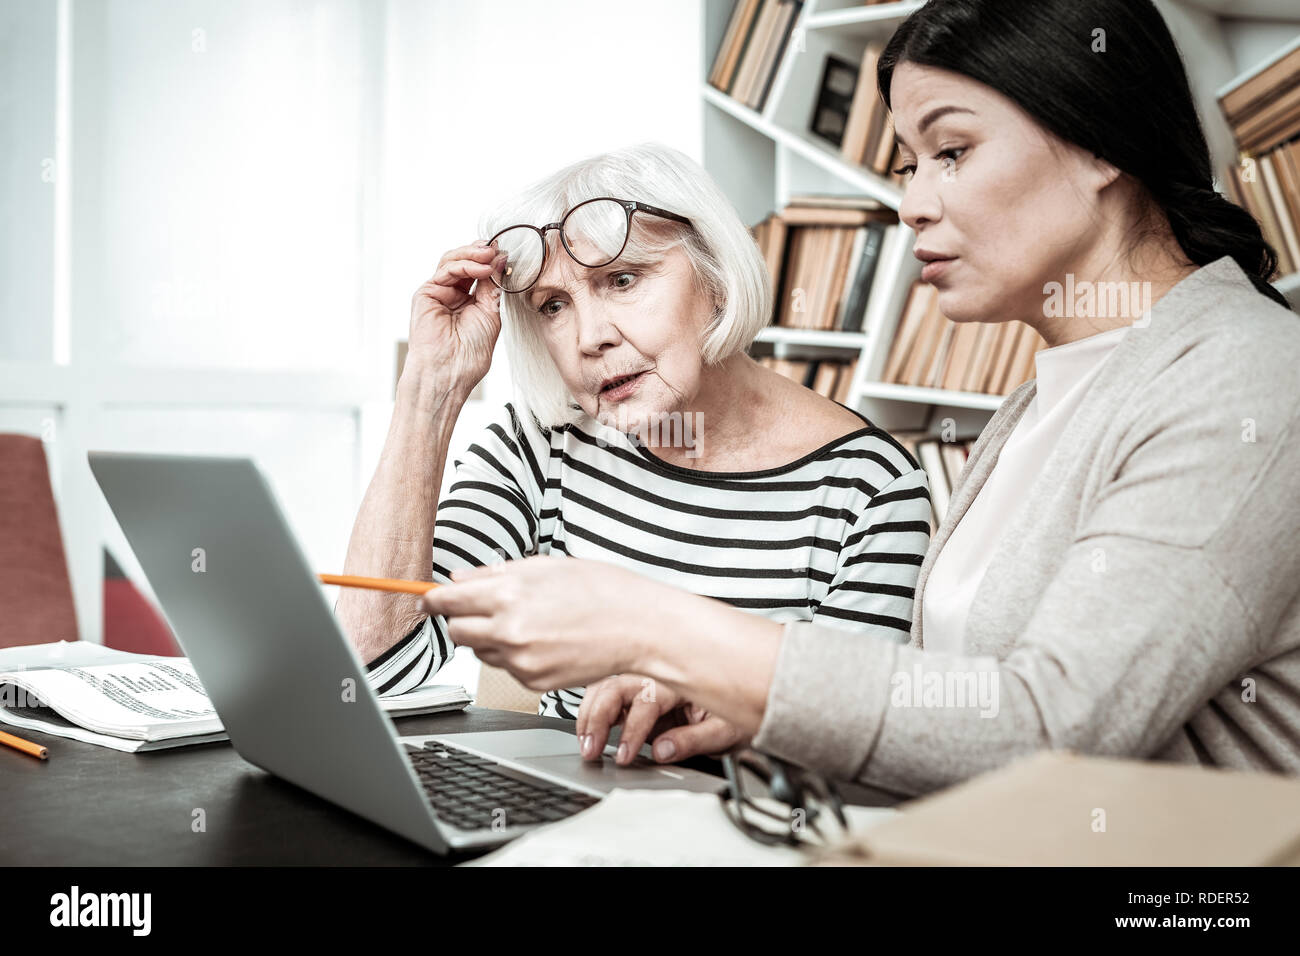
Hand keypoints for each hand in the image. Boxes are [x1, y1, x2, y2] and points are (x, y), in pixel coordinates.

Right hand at [405, 239, 506, 393]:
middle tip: (498, 249)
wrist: (451, 371)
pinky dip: (465, 266)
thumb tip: (500, 260)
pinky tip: (481, 269)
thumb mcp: (490, 313)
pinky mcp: (427, 293)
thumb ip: (492, 286)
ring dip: (474, 255)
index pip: (480, 273)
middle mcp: (453, 295)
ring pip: (454, 262)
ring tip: (491, 255)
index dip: (492, 262)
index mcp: (470, 302)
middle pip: (465, 263)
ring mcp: (439, 293)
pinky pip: (446, 271)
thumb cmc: (469, 353)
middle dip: (483, 253)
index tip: (507, 254)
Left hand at [421, 555, 690, 689]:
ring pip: (481, 652)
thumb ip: (496, 574)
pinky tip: (545, 640)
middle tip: (481, 610)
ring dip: (491, 638)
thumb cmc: (602, 590)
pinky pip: (508, 668)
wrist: (639, 627)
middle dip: (462, 621)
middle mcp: (509, 630)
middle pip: (456, 632)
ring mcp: (521, 660)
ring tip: (529, 622)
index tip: (429, 601)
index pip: (447, 602)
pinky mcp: (533, 682)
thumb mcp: (546, 566)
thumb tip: (459, 578)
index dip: (433, 601)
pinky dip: (517, 655)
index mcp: (509, 594)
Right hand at [575, 675, 747, 765]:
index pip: (646, 703)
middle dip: (597, 717)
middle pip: (615, 686)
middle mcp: (659, 675)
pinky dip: (592, 704)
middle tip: (590, 748)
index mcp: (682, 682)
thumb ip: (693, 741)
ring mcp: (645, 678)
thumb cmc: (737, 714)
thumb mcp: (726, 731)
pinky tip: (586, 724)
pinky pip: (606, 687)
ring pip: (605, 684)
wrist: (748, 696)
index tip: (623, 756)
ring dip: (589, 711)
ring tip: (584, 740)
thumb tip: (661, 751)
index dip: (631, 731)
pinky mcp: (638, 687)